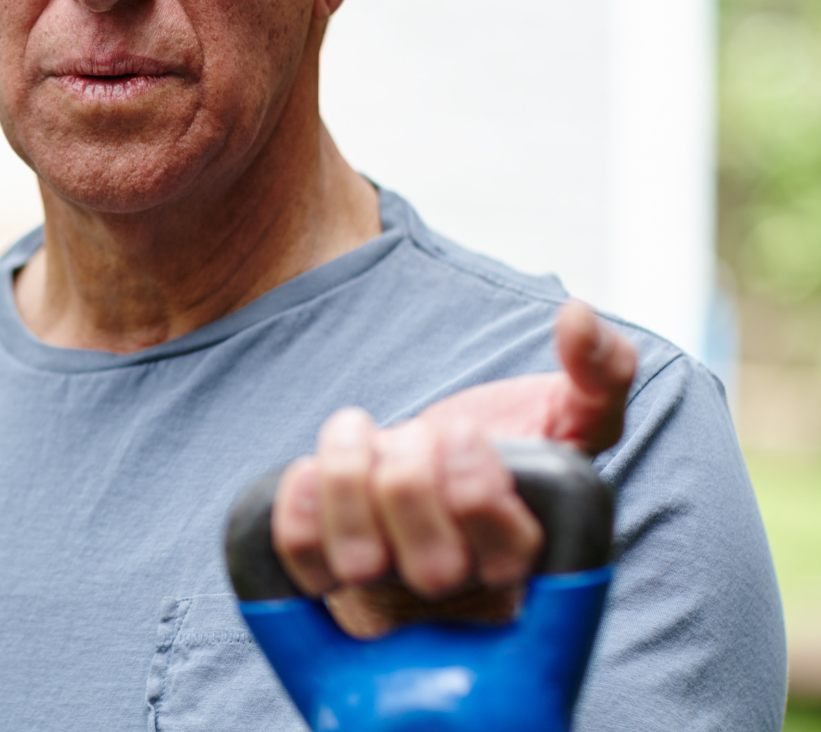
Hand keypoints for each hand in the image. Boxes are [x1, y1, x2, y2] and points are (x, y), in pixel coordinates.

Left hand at [269, 301, 637, 635]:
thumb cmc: (509, 444)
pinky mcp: (332, 570)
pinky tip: (312, 466)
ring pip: (359, 563)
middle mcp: (457, 582)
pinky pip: (302, 563)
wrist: (432, 464)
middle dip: (412, 485)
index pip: (509, 558)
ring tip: (359, 432)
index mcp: (525, 552)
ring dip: (350, 484)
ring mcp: (390, 582)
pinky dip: (298, 509)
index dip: (478, 496)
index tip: (464, 432)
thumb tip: (578, 317)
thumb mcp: (573, 410)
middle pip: (432, 567)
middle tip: (416, 435)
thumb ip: (601, 371)